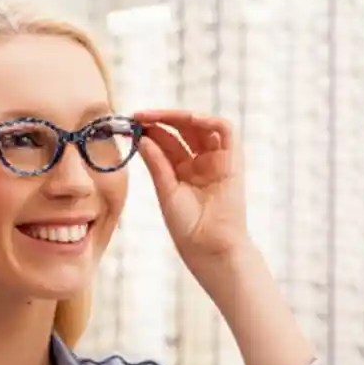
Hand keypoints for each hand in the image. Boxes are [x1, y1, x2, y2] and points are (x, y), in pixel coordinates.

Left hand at [134, 110, 248, 271]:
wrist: (209, 248)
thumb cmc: (188, 228)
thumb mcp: (166, 191)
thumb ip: (157, 163)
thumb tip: (142, 138)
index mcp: (183, 171)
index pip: (167, 141)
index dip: (150, 129)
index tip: (130, 124)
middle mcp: (201, 163)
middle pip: (183, 129)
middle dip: (161, 119)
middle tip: (139, 116)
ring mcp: (217, 160)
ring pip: (201, 126)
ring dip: (180, 116)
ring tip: (156, 117)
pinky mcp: (233, 160)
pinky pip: (226, 131)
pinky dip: (209, 120)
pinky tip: (189, 118)